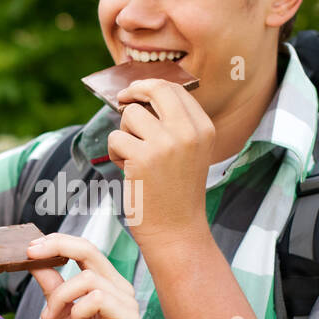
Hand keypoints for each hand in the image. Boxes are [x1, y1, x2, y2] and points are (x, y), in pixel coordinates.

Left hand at [26, 233, 139, 318]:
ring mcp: (128, 303)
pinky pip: (98, 298)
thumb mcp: (58, 313)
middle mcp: (120, 289)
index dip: (58, 242)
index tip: (30, 247)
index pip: (86, 249)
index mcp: (106, 284)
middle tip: (30, 254)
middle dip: (56, 247)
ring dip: (61, 296)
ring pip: (88, 278)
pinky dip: (78, 311)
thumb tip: (36, 261)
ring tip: (53, 317)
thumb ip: (52, 287)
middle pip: (90, 250)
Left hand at [108, 78, 215, 247]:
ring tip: (132, 156)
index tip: (136, 91)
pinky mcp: (142, 157)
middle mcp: (188, 132)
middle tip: (122, 99)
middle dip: (134, 91)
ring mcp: (166, 143)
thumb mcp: (190, 152)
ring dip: (124, 133)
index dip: (151, 86)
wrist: (176, 231)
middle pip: (155, 89)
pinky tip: (127, 170)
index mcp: (204, 128)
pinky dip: (115, 153)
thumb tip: (143, 94)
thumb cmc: (177, 193)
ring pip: (131, 115)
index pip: (176, 89)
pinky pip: (116, 138)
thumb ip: (176, 124)